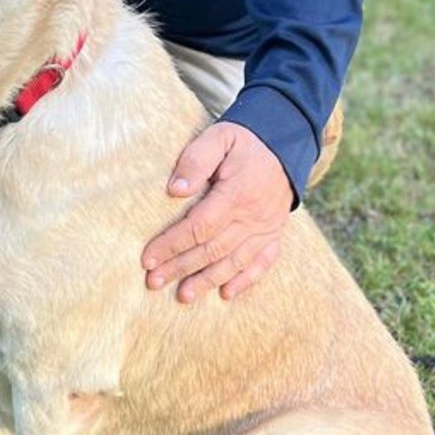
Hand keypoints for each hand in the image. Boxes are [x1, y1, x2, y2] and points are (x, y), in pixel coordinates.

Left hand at [141, 123, 291, 301]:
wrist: (286, 141)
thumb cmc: (244, 141)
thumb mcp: (219, 138)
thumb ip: (196, 160)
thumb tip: (175, 190)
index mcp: (236, 194)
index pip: (198, 227)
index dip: (171, 244)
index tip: (148, 258)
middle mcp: (253, 217)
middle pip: (211, 249)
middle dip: (180, 267)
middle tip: (154, 281)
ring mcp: (266, 228)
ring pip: (234, 261)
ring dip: (207, 280)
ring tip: (183, 296)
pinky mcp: (274, 233)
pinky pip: (262, 263)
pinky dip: (245, 280)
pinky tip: (226, 294)